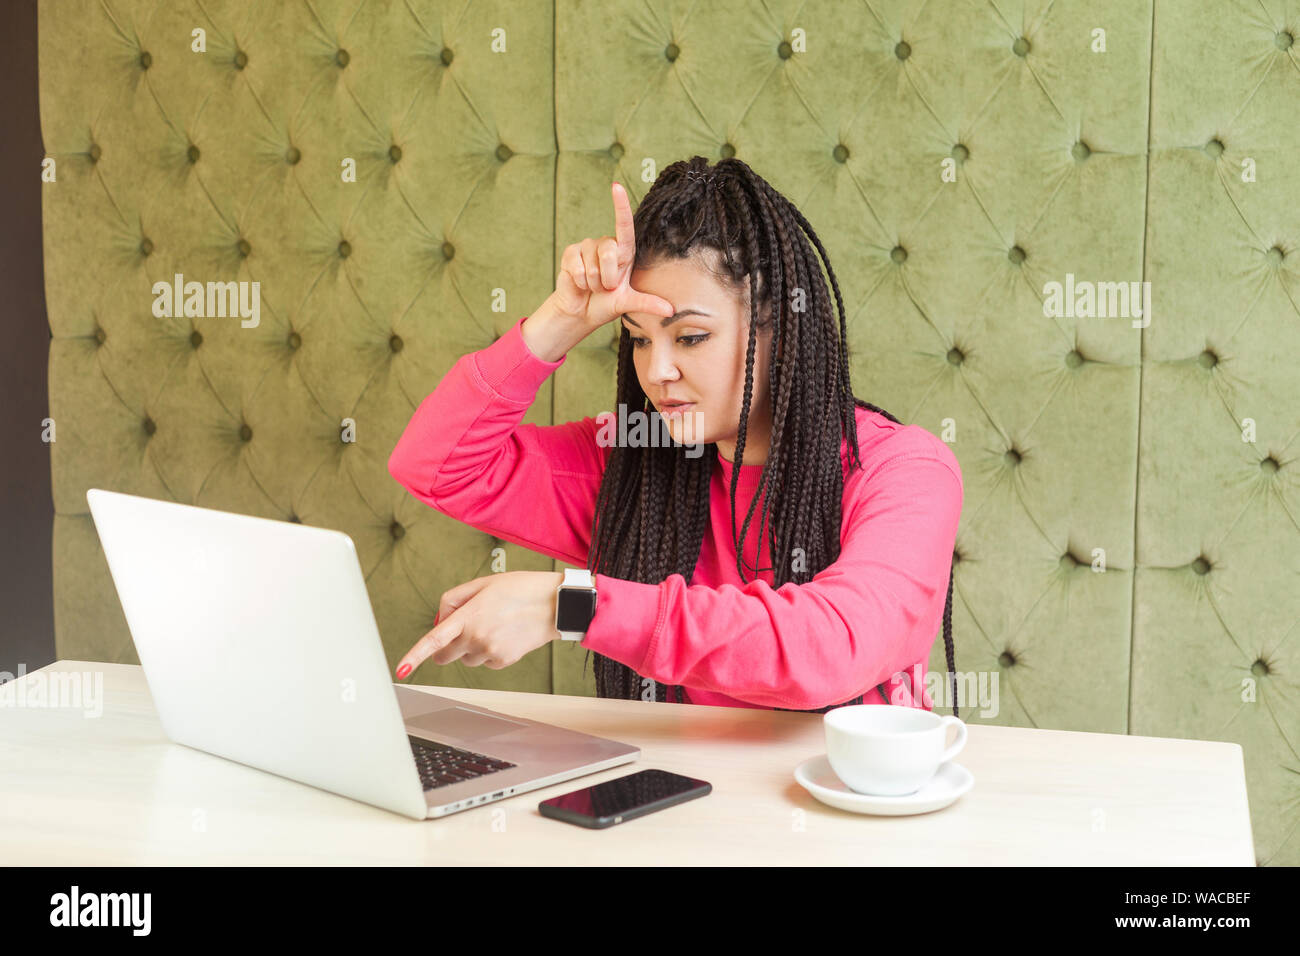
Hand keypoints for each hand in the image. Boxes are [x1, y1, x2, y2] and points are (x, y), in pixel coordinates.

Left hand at [394, 571, 564, 678]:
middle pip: (444, 656)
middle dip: (446, 647)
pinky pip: (485, 662)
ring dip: (471, 647)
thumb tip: (439, 622)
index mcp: (469, 615)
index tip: (401, 670)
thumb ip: (453, 600)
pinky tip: (505, 635)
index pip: (434, 639)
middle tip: (463, 630)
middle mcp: (477, 637)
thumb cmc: (520, 589)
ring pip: (465, 659)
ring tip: (494, 626)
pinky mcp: (503, 661)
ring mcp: (490, 651)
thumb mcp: (483, 583)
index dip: (415, 656)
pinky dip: (489, 652)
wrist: (555, 605)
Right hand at [550, 182, 674, 333]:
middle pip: (609, 252)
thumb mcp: (628, 303)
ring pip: (593, 264)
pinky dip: (580, 282)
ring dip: (594, 283)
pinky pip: (578, 268)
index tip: (616, 187)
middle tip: (606, 287)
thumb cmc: (606, 303)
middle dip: (608, 278)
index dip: (620, 206)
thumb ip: (648, 303)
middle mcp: (606, 244)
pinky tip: (580, 283)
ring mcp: (587, 247)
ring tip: (593, 286)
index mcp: (624, 251)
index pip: (624, 224)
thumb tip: (671, 311)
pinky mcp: (571, 253)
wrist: (582, 312)